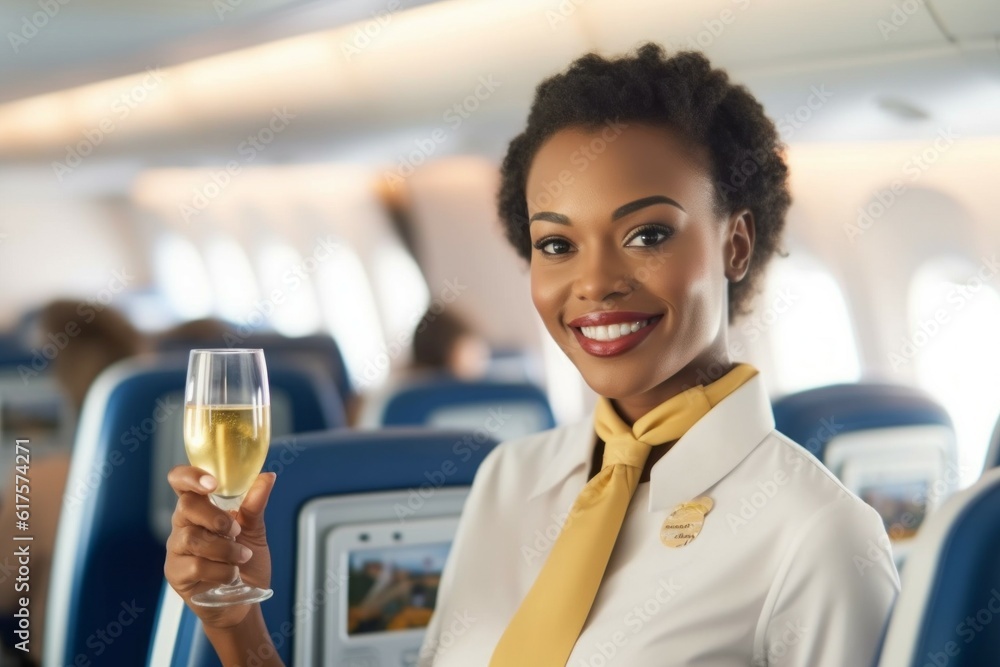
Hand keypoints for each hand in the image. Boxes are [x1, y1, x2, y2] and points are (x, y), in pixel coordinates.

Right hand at [164, 466, 275, 628]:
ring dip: (225, 548)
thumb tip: (267, 477)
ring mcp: (177, 549)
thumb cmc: (245, 563)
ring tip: (242, 557)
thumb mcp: (255, 531)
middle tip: (236, 531)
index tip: (212, 482)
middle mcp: (184, 525)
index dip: (190, 476)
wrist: (243, 603)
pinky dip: (220, 570)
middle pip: (187, 506)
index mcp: (200, 508)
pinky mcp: (176, 573)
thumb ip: (255, 505)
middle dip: (216, 517)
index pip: (181, 482)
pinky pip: (195, 565)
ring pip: (192, 538)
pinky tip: (231, 575)